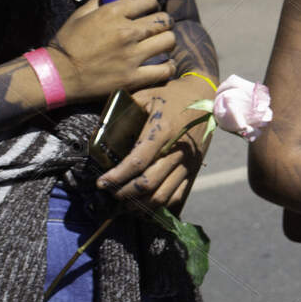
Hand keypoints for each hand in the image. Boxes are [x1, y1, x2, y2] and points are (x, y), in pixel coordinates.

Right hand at [45, 0, 177, 103]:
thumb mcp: (78, 16)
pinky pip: (165, 69)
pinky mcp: (133, 78)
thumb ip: (98, 1)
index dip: (151, 3)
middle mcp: (126, 32)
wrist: (56, 76)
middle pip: (164, 20)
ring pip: (169, 41)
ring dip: (167, 41)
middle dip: (163, 22)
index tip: (149, 9)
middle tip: (158, 27)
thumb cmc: (66, 45)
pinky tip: (163, 63)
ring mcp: (132, 56)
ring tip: (161, 44)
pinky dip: (168, 66)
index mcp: (112, 14)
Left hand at [98, 73, 215, 205]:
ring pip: (163, 194)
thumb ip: (122, 114)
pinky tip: (145, 205)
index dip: (116, 176)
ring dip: (141, 204)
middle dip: (124, 193)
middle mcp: (178, 150)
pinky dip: (160, 206)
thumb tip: (97, 134)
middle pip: (148, 183)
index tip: (101, 182)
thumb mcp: (145, 96)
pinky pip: (177, 195)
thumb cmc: (170, 96)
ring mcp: (188, 161)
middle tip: (110, 192)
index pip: (137, 162)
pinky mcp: (194, 168)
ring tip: (125, 202)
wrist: (204, 95)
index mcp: (163, 130)